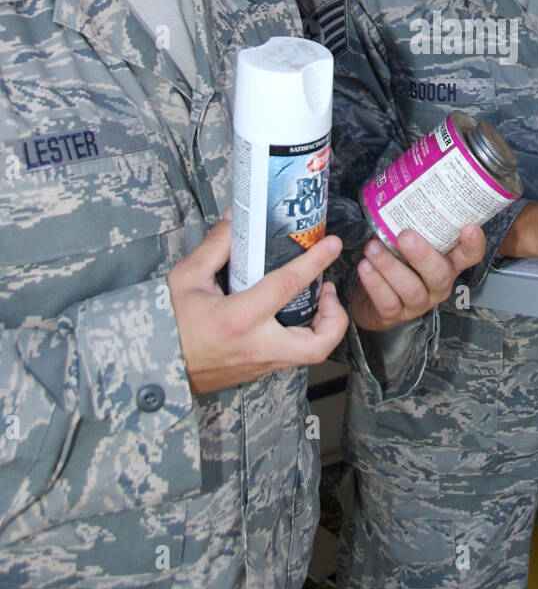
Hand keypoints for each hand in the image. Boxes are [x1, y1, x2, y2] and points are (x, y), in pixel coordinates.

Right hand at [168, 219, 348, 393]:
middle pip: (318, 343)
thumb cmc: (167, 323)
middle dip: (335, 317)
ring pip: (310, 354)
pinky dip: (303, 335)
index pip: (288, 286)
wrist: (151, 367)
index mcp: (240, 318)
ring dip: (322, 327)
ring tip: (316, 301)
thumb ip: (216, 246)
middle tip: (327, 291)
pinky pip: (291, 356)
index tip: (332, 245)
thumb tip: (236, 217)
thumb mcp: (186, 277)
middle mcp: (257, 345)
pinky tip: (293, 315)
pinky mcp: (257, 371)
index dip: (315, 262)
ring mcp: (260, 363)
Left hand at [349, 225, 485, 331]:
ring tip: (372, 248)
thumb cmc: (396, 262)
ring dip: (390, 267)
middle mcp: (437, 285)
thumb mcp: (410, 243)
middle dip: (423, 255)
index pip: (470, 257)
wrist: (372, 300)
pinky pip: (388, 302)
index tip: (470, 228)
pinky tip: (365, 267)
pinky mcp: (395, 314)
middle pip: (440, 275)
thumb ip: (415, 223)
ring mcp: (418, 303)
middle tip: (405, 235)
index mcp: (447, 265)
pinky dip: (375, 283)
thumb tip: (405, 183)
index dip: (473, 245)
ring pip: (411, 289)